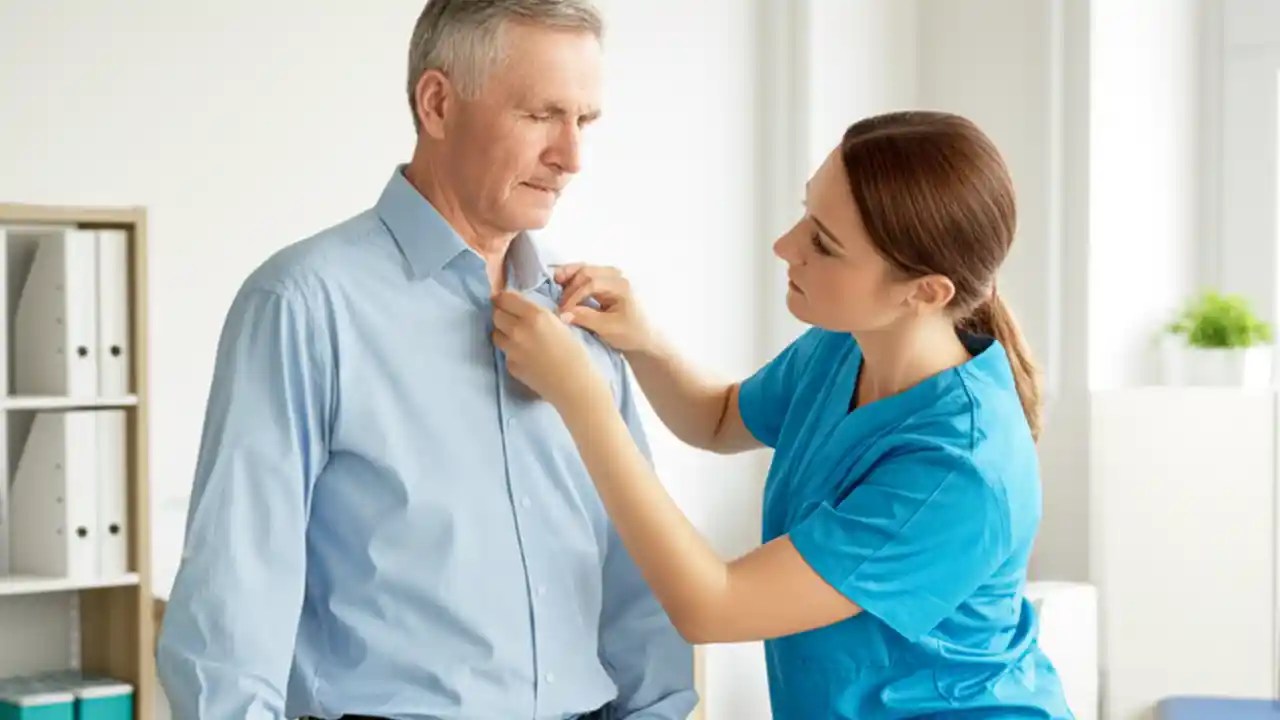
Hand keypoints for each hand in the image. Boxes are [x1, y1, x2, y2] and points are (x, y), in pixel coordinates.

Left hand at [492, 290, 606, 408]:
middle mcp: (519, 330)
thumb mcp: (559, 325)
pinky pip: (505, 353)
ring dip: (503, 332)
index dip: (503, 298)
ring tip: (517, 337)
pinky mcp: (510, 366)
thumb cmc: (576, 353)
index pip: (505, 298)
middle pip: (496, 315)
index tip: (503, 299)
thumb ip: (538, 317)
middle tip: (510, 318)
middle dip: (501, 314)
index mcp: (535, 315)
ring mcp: (512, 349)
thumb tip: (524, 312)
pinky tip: (525, 356)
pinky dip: (511, 352)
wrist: (575, 385)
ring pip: (496, 334)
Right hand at [555, 264, 655, 352]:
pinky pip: (587, 275)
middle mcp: (617, 276)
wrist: (645, 337)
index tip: (563, 312)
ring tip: (554, 283)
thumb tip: (562, 314)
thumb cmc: (632, 333)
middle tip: (559, 303)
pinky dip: (573, 278)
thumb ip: (586, 318)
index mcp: (622, 286)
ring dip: (569, 276)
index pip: (592, 283)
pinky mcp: (605, 282)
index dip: (574, 296)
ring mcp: (611, 277)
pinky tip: (561, 283)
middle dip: (569, 285)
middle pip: (587, 271)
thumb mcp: (609, 329)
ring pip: (585, 269)